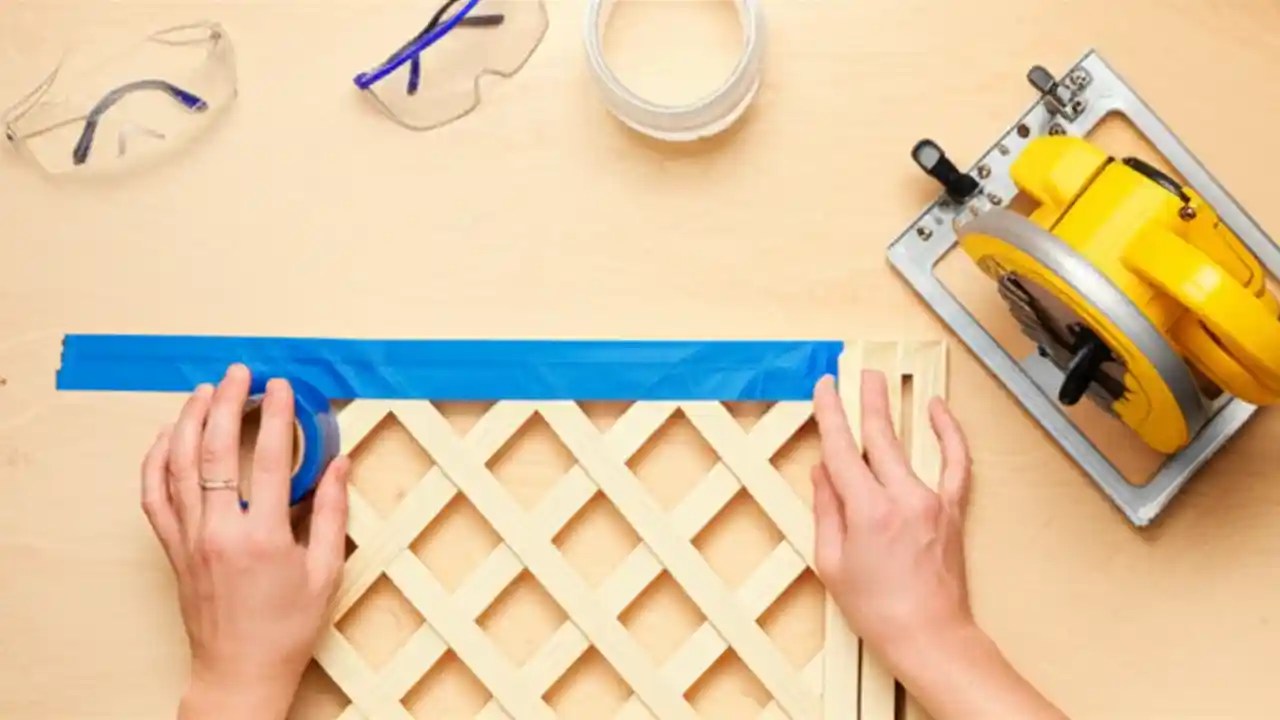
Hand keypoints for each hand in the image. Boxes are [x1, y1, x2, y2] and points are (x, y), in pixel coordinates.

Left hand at [139, 364, 350, 719]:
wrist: (240, 670)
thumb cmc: (287, 627)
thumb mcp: (325, 570)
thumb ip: (329, 512)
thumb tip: (338, 464)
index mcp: (262, 538)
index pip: (266, 459)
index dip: (276, 415)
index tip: (281, 386)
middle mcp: (218, 532)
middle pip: (212, 451)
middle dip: (225, 403)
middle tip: (239, 374)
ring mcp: (189, 539)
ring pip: (176, 466)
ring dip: (187, 421)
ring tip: (203, 391)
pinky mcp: (172, 549)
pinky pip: (153, 495)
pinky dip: (154, 461)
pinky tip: (165, 437)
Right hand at [810, 371, 1063, 719]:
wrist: (930, 636)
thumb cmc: (878, 610)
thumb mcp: (832, 562)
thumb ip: (827, 509)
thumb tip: (824, 471)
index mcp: (867, 511)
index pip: (842, 449)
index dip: (831, 415)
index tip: (825, 389)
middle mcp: (902, 498)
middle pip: (879, 436)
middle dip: (864, 401)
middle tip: (855, 373)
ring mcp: (932, 501)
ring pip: (909, 446)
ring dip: (895, 410)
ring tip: (883, 382)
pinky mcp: (952, 510)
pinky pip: (955, 463)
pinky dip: (949, 434)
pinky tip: (939, 412)